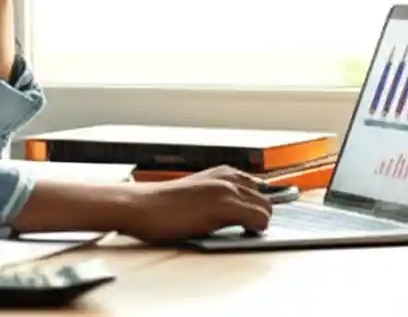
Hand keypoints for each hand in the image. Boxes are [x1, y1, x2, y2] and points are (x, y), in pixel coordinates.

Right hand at [119, 166, 271, 243]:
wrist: (141, 206)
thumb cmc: (161, 205)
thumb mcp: (195, 193)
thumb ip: (216, 197)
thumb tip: (236, 213)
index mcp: (221, 172)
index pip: (258, 187)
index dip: (255, 205)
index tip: (251, 217)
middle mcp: (227, 177)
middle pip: (265, 199)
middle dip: (258, 216)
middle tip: (243, 229)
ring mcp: (227, 190)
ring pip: (266, 209)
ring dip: (257, 224)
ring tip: (239, 233)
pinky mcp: (226, 206)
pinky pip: (260, 220)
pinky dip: (255, 230)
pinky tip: (240, 234)